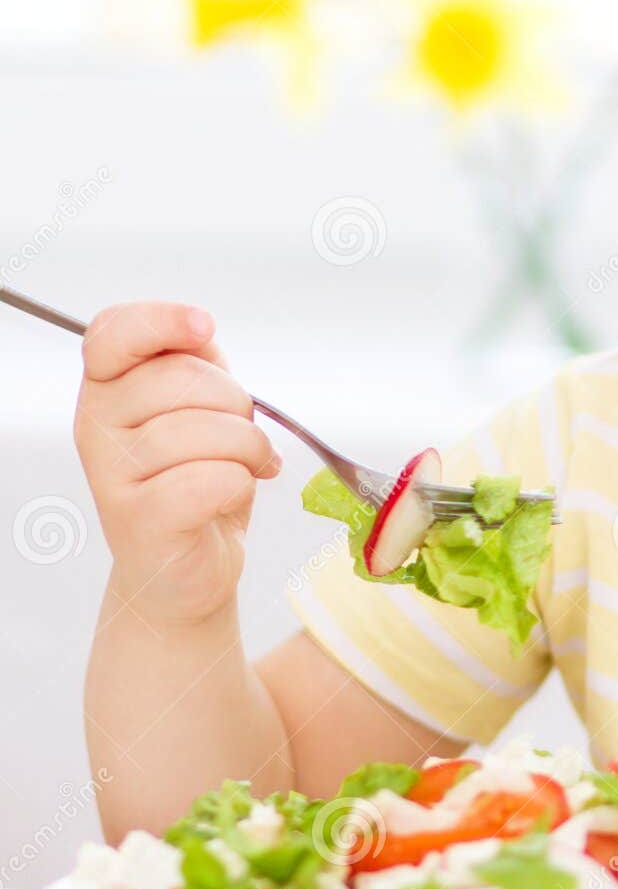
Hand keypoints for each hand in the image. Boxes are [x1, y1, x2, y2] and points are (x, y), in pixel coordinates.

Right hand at [75, 300, 281, 627]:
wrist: (187, 568)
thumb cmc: (198, 481)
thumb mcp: (201, 409)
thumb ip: (194, 362)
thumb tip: (199, 329)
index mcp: (108, 389)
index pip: (113, 332)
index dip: (161, 320)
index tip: (204, 327)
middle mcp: (97, 426)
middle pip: (183, 378)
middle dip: (236, 403)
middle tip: (241, 436)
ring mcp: (111, 474)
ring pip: (205, 430)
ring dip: (249, 450)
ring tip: (246, 468)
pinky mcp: (138, 520)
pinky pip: (211, 479)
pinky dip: (239, 485)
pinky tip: (232, 495)